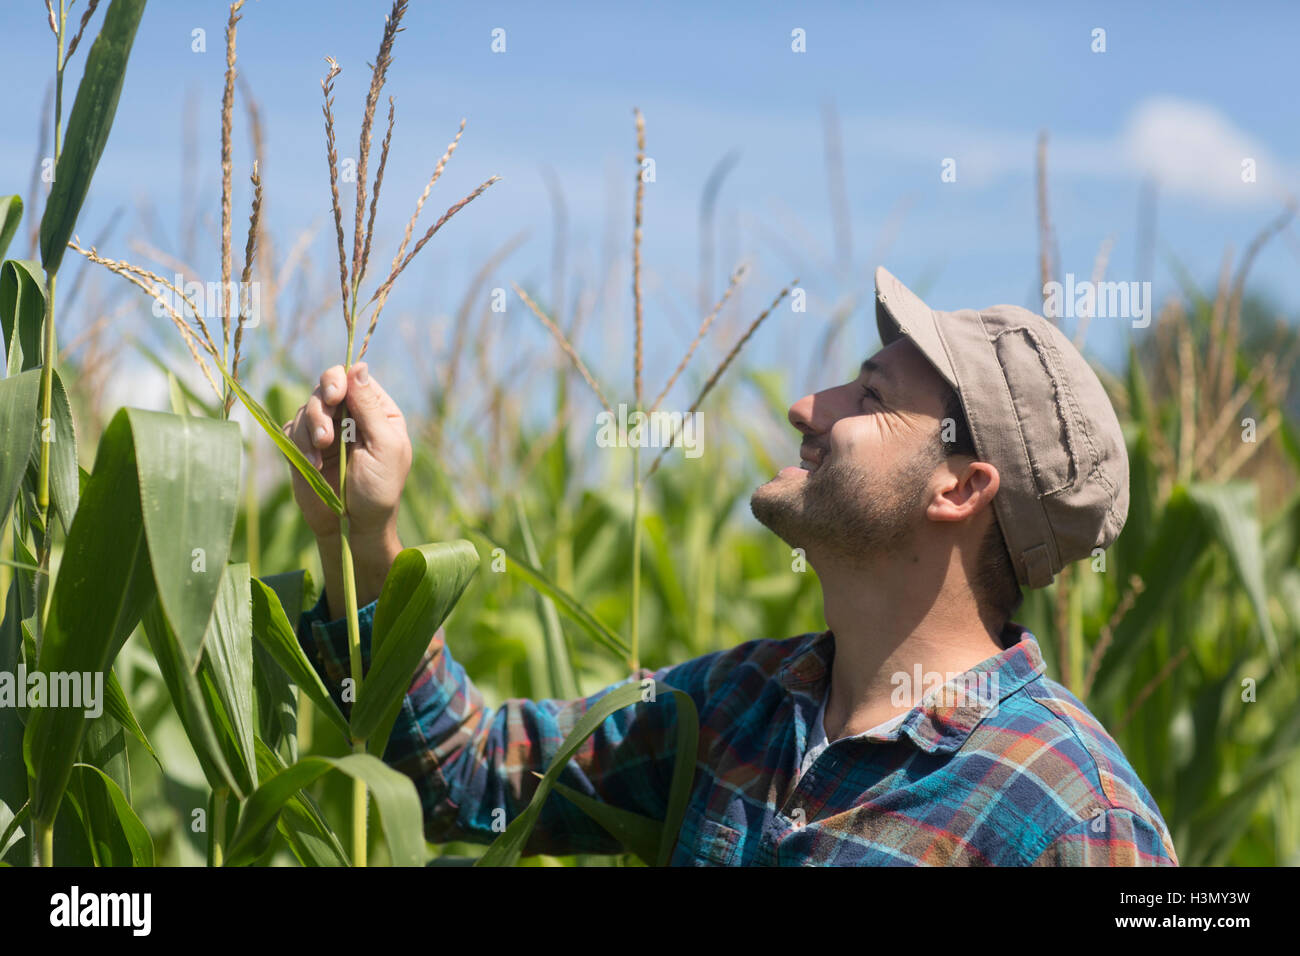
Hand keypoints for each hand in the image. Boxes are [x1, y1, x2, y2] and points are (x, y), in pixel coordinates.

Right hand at [283, 362, 411, 615]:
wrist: (356, 526)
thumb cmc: (380, 490)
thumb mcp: (384, 447)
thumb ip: (369, 408)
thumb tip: (358, 366)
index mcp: (375, 411)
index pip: (351, 378)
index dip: (337, 381)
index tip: (333, 398)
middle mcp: (349, 416)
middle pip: (323, 389)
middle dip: (320, 410)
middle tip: (326, 438)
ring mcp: (325, 431)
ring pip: (304, 410)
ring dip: (310, 431)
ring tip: (321, 456)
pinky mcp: (304, 448)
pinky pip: (290, 431)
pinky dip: (298, 445)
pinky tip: (313, 467)